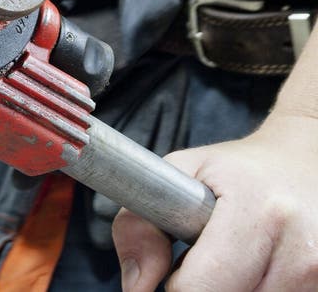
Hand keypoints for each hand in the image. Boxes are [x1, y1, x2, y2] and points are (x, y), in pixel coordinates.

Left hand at [112, 112, 317, 291]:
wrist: (306, 158)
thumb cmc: (239, 169)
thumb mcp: (181, 173)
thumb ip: (140, 224)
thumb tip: (136, 288)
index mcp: (258, 211)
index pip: (200, 290)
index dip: (178, 286)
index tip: (179, 268)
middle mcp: (299, 248)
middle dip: (205, 291)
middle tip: (208, 260)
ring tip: (237, 261)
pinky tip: (258, 270)